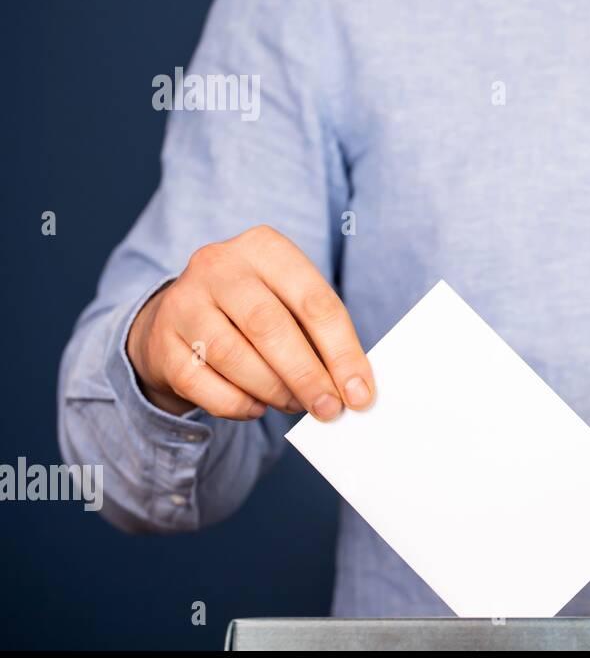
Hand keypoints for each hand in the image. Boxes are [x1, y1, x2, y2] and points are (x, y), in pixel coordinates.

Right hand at [126, 225, 373, 420]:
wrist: (182, 316)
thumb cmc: (256, 311)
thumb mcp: (291, 304)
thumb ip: (320, 338)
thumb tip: (351, 387)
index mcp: (265, 247)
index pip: (315, 301)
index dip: (343, 352)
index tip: (360, 393)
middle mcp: (219, 265)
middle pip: (270, 326)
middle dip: (307, 375)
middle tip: (329, 409)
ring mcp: (183, 302)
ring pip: (233, 355)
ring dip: (272, 390)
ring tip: (295, 405)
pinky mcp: (161, 341)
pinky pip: (202, 383)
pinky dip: (236, 403)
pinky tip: (256, 406)